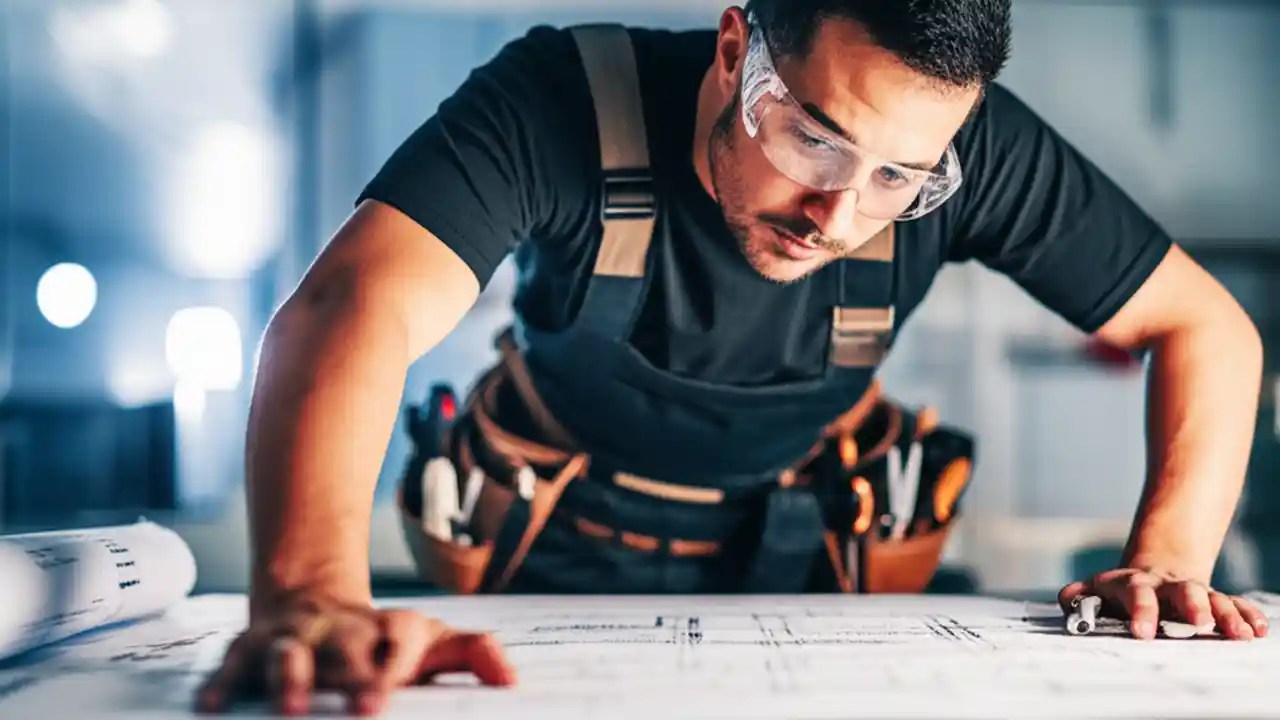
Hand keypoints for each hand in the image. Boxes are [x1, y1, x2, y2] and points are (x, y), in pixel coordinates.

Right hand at [194, 595, 515, 715]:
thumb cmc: (383, 640)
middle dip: (353, 678)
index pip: (402, 638)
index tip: (395, 688)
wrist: (315, 600)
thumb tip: (511, 682)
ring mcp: (295, 637)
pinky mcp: (253, 646)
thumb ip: (472, 654)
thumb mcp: (430, 641)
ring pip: (288, 652)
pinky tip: (213, 708)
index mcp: (389, 629)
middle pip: (347, 649)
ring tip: (292, 709)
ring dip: (290, 678)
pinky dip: (223, 683)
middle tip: (365, 708)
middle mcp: (341, 630)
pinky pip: (235, 663)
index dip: (399, 660)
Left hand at [1059, 568, 1269, 640]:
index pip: (1137, 594)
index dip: (1140, 611)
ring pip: (1214, 598)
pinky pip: (1235, 604)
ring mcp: (1194, 592)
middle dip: (1193, 606)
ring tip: (1239, 636)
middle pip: (1183, 591)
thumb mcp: (1098, 590)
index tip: (1143, 633)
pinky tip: (1258, 630)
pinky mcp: (1215, 600)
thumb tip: (1066, 600)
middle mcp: (1168, 586)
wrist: (1154, 571)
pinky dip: (1247, 615)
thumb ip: (1079, 596)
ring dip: (1227, 616)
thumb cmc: (1122, 591)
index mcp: (1135, 584)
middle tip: (1199, 624)